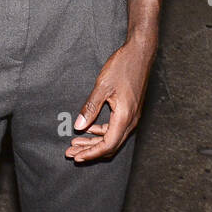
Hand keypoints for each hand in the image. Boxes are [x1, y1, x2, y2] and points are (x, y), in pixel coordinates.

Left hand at [66, 39, 155, 162]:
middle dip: (90, 150)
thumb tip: (79, 125)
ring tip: (76, 143)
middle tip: (71, 153)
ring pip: (112, 137)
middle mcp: (131, 120)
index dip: (92, 152)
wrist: (139, 55)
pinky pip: (115, 128)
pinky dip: (100, 131)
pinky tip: (88, 128)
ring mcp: (132, 116)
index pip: (108, 144)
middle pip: (110, 144)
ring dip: (94, 142)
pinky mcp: (129, 111)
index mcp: (125, 116)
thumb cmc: (122, 67)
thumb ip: (90, 107)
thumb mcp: (102, 86)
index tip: (77, 156)